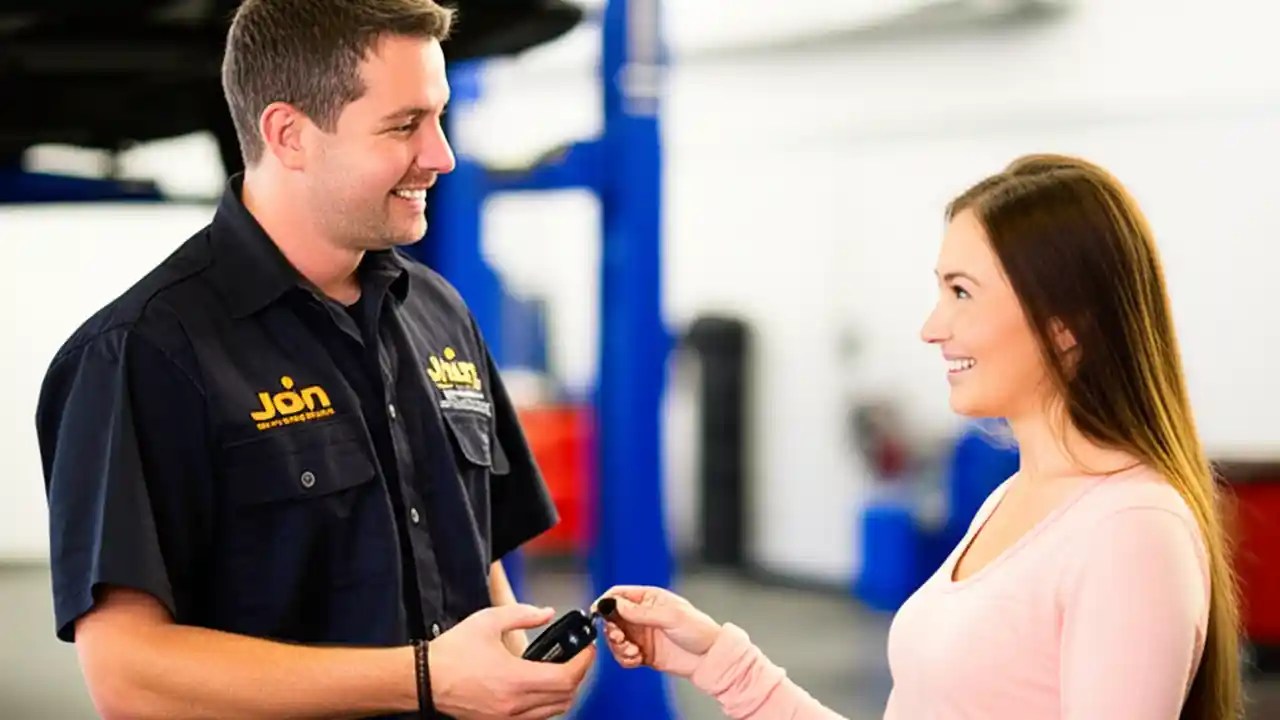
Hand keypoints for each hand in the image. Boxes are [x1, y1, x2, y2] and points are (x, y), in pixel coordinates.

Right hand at [429, 604, 595, 719]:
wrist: (424, 679)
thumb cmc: (452, 652)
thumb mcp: (488, 621)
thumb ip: (523, 614)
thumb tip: (546, 613)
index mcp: (515, 679)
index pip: (566, 678)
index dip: (584, 663)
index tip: (587, 649)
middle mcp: (515, 705)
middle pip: (566, 698)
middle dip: (578, 676)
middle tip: (578, 658)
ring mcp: (507, 718)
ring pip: (553, 711)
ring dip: (564, 692)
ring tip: (562, 670)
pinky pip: (536, 718)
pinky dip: (546, 704)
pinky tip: (540, 686)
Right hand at [595, 586, 722, 677]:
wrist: (710, 659)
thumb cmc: (699, 630)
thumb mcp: (671, 617)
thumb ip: (641, 612)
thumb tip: (616, 604)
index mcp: (649, 598)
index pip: (619, 594)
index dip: (606, 602)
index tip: (599, 613)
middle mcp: (642, 615)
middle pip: (612, 618)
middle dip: (611, 629)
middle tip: (619, 637)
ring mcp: (641, 635)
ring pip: (615, 639)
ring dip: (618, 646)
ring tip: (632, 651)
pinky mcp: (643, 653)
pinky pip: (623, 655)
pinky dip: (625, 658)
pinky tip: (637, 658)